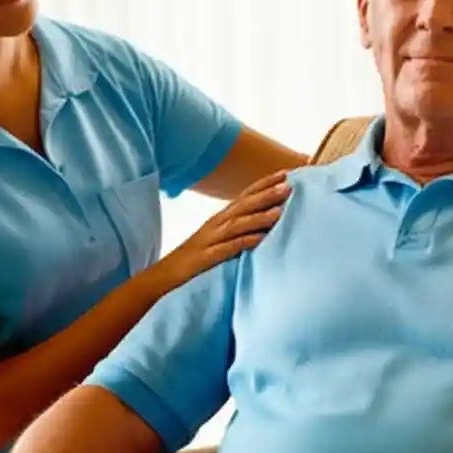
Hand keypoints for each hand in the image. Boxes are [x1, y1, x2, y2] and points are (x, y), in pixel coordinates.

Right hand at [150, 171, 290, 290]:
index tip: (286, 174)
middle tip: (289, 185)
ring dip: (259, 216)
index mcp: (220, 219)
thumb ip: (238, 230)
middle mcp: (216, 225)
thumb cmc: (195, 260)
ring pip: (237, 224)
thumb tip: (266, 224)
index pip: (245, 196)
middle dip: (266, 194)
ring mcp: (210, 241)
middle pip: (243, 205)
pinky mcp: (205, 259)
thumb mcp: (217, 239)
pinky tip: (259, 240)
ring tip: (280, 211)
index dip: (264, 184)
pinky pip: (226, 249)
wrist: (162, 278)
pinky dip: (244, 242)